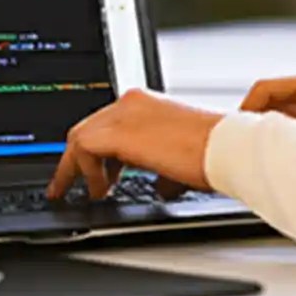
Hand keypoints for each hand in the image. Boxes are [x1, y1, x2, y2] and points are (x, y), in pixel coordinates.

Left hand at [46, 88, 223, 200]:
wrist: (225, 148)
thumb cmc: (215, 151)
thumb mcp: (181, 159)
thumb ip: (163, 169)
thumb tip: (160, 185)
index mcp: (145, 104)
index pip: (106, 124)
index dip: (94, 152)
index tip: (89, 172)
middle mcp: (131, 103)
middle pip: (87, 128)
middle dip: (77, 160)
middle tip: (70, 184)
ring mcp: (123, 114)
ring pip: (80, 138)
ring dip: (76, 168)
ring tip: (84, 193)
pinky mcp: (119, 133)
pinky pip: (84, 151)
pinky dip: (85, 172)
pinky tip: (97, 190)